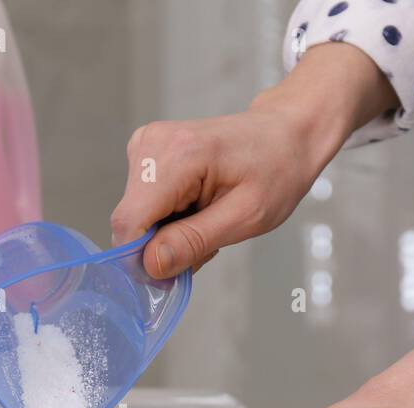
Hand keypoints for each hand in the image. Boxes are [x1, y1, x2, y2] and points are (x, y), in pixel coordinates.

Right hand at [110, 44, 397, 278]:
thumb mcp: (246, 217)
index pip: (129, 222)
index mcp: (177, 156)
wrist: (284, 134)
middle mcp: (150, 145)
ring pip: (136, 217)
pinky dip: (169, 218)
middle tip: (209, 237)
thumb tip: (150, 266)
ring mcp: (144, 146)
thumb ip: (194, 242)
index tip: (181, 265)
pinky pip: (143, 206)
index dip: (144, 257)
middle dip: (163, 244)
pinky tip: (198, 206)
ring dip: (169, 233)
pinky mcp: (144, 154)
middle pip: (131, 222)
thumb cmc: (276, 171)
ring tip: (208, 217)